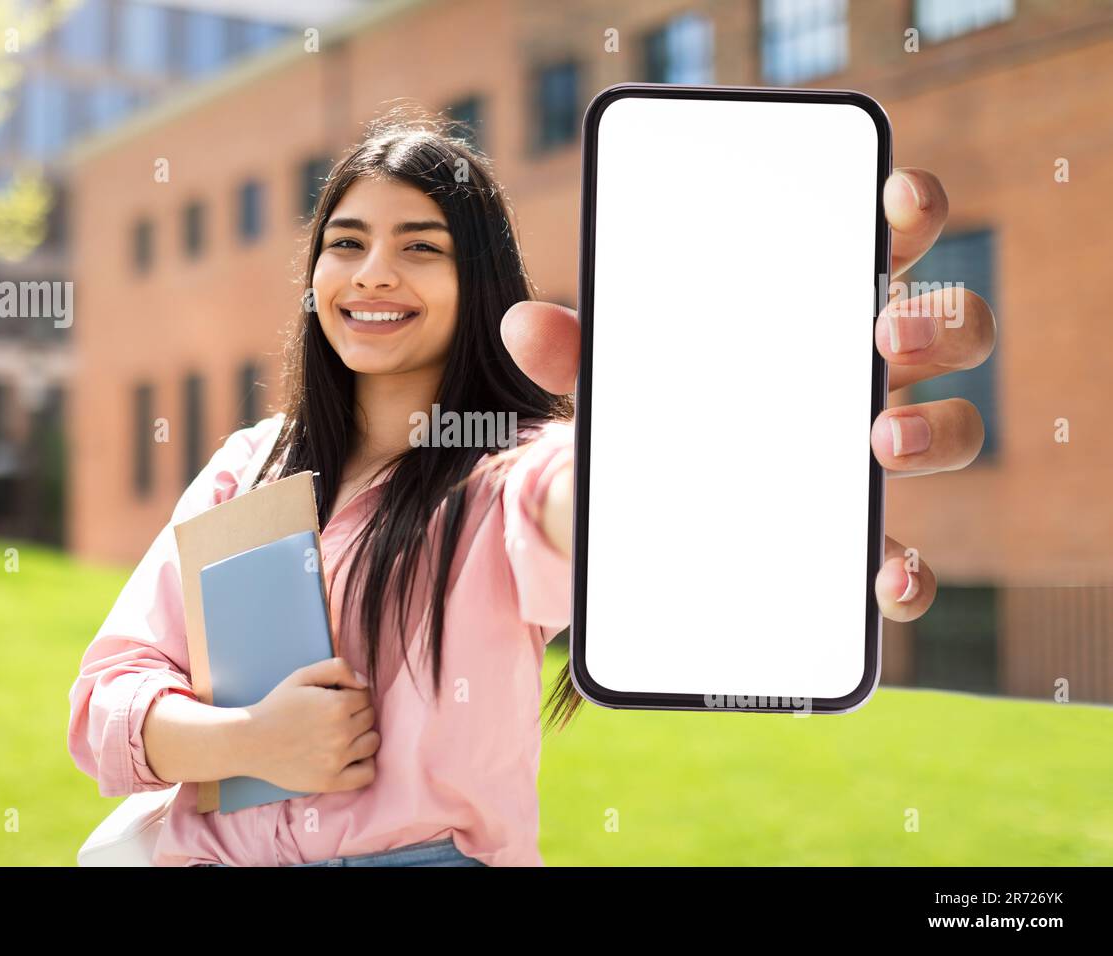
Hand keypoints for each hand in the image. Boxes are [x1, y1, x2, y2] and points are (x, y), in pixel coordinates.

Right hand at [244, 656, 379, 792]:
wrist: (250, 742)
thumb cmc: (276, 706)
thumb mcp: (302, 675)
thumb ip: (338, 668)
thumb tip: (365, 683)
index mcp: (337, 705)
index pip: (365, 696)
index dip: (352, 695)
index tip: (336, 699)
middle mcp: (341, 733)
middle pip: (370, 718)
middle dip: (357, 714)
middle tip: (335, 717)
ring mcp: (337, 759)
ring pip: (372, 743)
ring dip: (363, 736)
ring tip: (343, 735)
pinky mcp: (331, 781)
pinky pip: (367, 774)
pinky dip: (366, 765)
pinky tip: (352, 757)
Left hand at [498, 167, 996, 623]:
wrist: (647, 517)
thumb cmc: (659, 416)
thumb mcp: (618, 381)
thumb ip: (578, 352)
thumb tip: (521, 323)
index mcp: (815, 314)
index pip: (886, 243)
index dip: (911, 209)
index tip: (896, 197)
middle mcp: (865, 377)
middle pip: (951, 328)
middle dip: (941, 318)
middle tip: (885, 331)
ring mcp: (873, 459)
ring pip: (957, 429)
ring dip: (939, 429)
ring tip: (880, 440)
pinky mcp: (861, 540)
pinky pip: (912, 557)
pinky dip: (909, 570)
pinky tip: (882, 571)